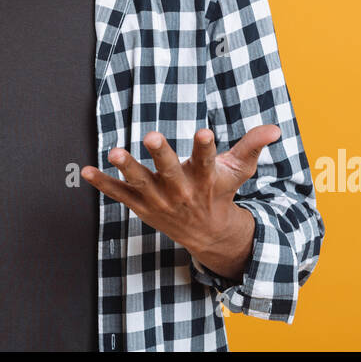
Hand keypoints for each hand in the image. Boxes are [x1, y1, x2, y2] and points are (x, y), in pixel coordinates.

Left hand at [80, 125, 282, 276]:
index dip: (205, 147)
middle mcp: (180, 191)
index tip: (205, 132)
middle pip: (170, 170)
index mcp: (204, 180)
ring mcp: (158, 200)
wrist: (206, 233)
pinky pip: (119, 195)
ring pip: (141, 183)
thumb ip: (252, 146)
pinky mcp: (141, 206)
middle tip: (152, 136)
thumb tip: (275, 129)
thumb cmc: (220, 192)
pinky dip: (102, 184)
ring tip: (114, 152)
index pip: (207, 161)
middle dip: (161, 154)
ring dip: (126, 168)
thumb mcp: (238, 170)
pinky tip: (85, 170)